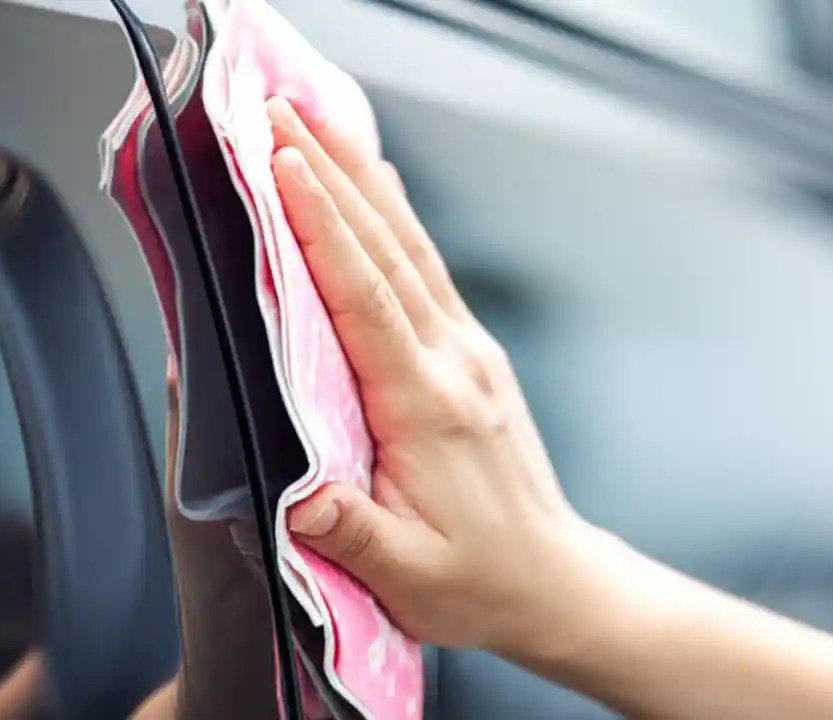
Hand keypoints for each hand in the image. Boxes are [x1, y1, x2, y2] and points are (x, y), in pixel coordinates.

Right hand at [267, 97, 602, 656]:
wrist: (551, 578)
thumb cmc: (476, 579)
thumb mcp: (408, 574)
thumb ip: (349, 532)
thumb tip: (293, 495)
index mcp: (427, 405)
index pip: (366, 299)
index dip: (323, 228)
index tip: (284, 166)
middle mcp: (453, 361)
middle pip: (387, 249)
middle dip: (331, 173)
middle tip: (281, 112)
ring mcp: (468, 350)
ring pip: (410, 247)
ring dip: (362, 178)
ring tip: (319, 121)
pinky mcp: (470, 354)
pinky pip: (426, 268)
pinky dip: (394, 215)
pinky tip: (375, 183)